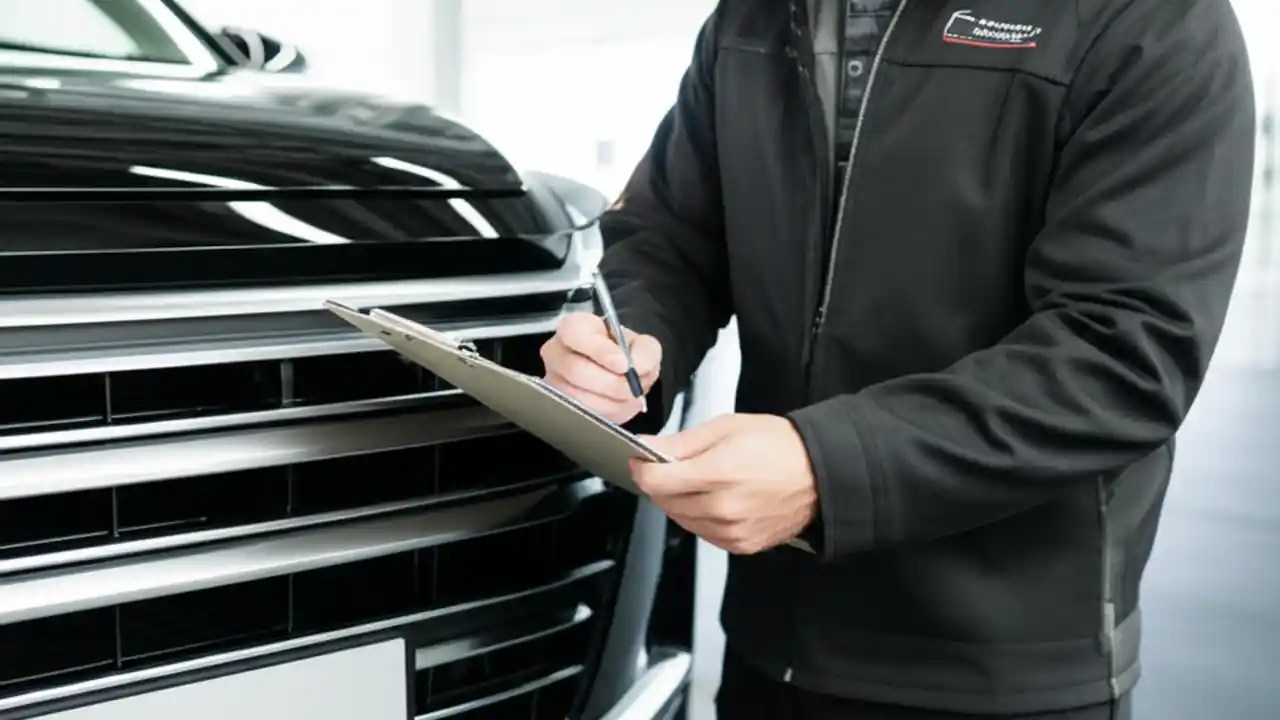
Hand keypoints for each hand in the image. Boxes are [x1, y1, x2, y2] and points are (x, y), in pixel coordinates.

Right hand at [540, 312, 661, 424]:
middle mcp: (555, 353)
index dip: (600, 351)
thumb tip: (637, 368)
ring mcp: (554, 381)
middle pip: (575, 370)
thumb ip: (646, 351)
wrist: (617, 375)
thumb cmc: (623, 354)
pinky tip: (619, 405)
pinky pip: (583, 415)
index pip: (575, 334)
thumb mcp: (642, 345)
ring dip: (612, 401)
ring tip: (629, 395)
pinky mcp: (560, 406)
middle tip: (632, 386)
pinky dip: (608, 413)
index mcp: (573, 328)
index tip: (624, 364)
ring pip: (578, 396)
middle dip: (611, 383)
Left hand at [631, 414, 817, 554]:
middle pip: (665, 502)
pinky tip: (715, 500)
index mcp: (718, 473)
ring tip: (700, 481)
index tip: (641, 459)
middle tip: (673, 465)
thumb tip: (647, 447)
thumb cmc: (780, 446)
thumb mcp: (727, 428)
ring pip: (680, 520)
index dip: (642, 467)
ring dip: (679, 501)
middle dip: (661, 482)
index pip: (656, 481)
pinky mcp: (741, 545)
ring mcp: (732, 530)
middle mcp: (723, 507)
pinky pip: (703, 534)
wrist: (820, 473)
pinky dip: (699, 518)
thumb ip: (682, 442)